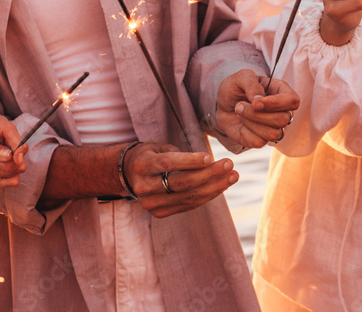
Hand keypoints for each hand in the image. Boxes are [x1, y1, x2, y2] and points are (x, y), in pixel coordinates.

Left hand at [0, 109, 27, 187]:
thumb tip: (9, 155)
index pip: (10, 129)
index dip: (17, 143)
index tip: (16, 158)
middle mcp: (2, 133)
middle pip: (20, 147)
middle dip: (10, 161)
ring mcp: (7, 148)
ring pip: (20, 163)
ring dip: (7, 170)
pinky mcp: (8, 163)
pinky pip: (17, 175)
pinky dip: (8, 180)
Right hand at [123, 142, 237, 218]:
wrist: (129, 175)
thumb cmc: (149, 156)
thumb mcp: (158, 147)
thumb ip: (180, 155)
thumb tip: (208, 163)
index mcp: (142, 165)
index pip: (168, 164)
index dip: (190, 161)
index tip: (210, 157)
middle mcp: (144, 186)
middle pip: (182, 183)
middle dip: (209, 174)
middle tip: (230, 165)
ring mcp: (151, 203)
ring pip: (188, 197)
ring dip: (214, 187)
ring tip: (232, 176)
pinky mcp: (159, 213)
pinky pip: (188, 205)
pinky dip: (207, 196)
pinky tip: (221, 186)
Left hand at [214, 69, 299, 147]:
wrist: (221, 105)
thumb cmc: (235, 89)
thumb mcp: (240, 77)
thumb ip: (251, 83)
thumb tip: (259, 100)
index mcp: (281, 92)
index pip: (292, 101)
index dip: (276, 103)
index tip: (255, 103)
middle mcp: (282, 111)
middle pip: (283, 120)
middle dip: (256, 114)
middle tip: (239, 105)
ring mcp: (273, 127)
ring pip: (273, 134)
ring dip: (250, 122)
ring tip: (239, 113)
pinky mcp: (261, 140)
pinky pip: (259, 143)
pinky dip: (245, 133)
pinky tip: (241, 125)